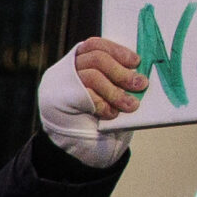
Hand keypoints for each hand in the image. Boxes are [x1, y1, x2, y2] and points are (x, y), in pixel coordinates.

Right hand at [36, 36, 143, 167]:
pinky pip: (85, 95)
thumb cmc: (98, 120)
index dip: (117, 51)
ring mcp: (58, 85)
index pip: (94, 45)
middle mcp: (64, 71)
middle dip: (121, 72)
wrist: (79, 151)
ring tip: (131, 105)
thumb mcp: (108, 93)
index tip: (136, 62)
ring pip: (92, 76)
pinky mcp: (56, 101)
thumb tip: (138, 69)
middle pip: (96, 59)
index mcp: (76, 63)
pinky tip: (110, 114)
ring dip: (115, 90)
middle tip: (140, 84)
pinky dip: (103, 104)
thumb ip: (115, 78)